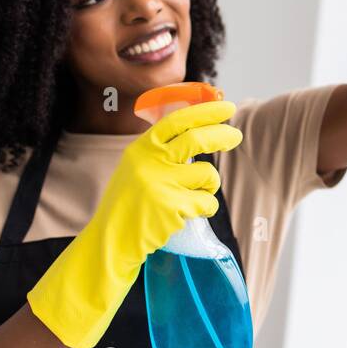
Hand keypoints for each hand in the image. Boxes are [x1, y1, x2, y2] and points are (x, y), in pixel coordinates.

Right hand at [27, 100, 242, 347]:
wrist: (111, 241)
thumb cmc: (129, 204)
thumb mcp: (136, 168)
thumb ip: (162, 152)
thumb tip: (201, 131)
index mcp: (141, 149)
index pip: (176, 120)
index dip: (204, 111)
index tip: (226, 106)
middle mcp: (149, 163)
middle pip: (196, 140)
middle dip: (222, 135)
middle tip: (235, 135)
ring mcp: (161, 186)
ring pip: (207, 175)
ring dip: (210, 186)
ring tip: (196, 194)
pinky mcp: (173, 209)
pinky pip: (207, 203)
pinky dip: (206, 207)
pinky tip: (190, 213)